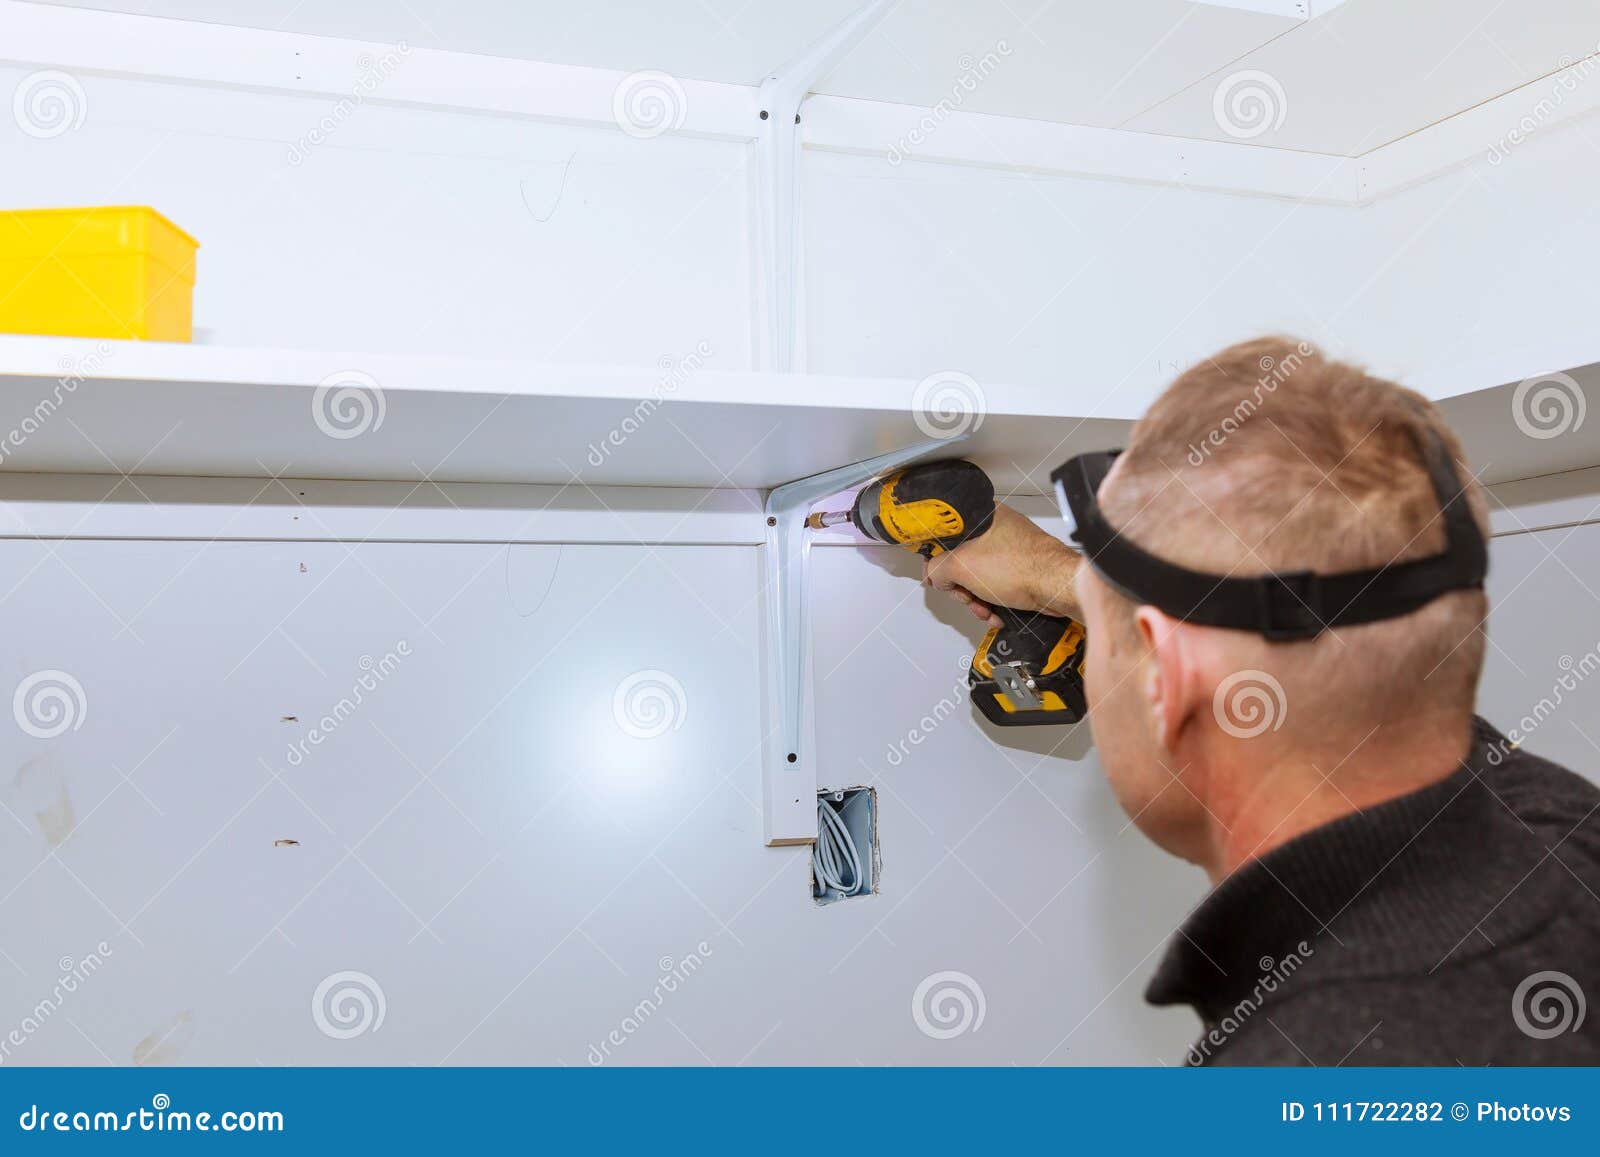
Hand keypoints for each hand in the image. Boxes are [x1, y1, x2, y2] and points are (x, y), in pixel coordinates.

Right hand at [923, 503, 1081, 626]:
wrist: (1056, 587)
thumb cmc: (1021, 567)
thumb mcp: (961, 566)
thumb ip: (937, 568)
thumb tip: (934, 575)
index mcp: (982, 516)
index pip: (946, 535)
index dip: (937, 558)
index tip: (936, 575)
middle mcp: (997, 530)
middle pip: (961, 561)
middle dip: (962, 588)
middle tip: (967, 596)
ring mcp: (1011, 550)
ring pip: (979, 578)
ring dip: (977, 600)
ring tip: (985, 610)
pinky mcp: (1022, 570)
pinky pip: (997, 586)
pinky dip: (994, 602)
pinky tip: (998, 613)